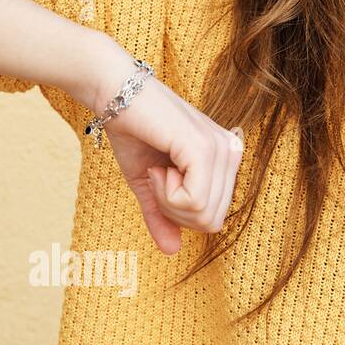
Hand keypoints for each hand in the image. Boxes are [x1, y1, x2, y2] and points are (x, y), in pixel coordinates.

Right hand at [98, 70, 242, 255]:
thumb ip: (162, 215)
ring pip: (203, 215)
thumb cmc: (131, 131)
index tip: (160, 179)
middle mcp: (231, 153)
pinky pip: (194, 200)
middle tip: (156, 177)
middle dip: (174, 210)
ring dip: (169, 201)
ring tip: (157, 169)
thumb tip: (172, 252)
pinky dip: (168, 193)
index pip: (214, 218)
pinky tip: (158, 168)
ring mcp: (221, 150)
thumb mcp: (148, 183)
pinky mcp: (204, 148)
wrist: (113, 93)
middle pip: (212, 222)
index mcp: (225, 159)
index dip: (180, 213)